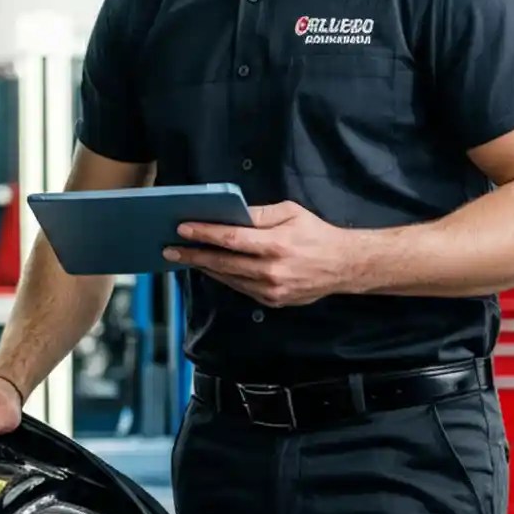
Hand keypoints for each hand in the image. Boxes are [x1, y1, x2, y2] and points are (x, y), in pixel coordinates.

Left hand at [163, 201, 358, 306]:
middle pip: (223, 263)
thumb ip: (260, 214)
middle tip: (170, 249)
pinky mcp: (273, 301)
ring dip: (204, 268)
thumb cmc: (316, 234)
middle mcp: (271, 270)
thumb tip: (231, 213)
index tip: (182, 229)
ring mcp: (271, 289)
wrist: (343, 266)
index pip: (231, 238)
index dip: (204, 234)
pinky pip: (240, 288)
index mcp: (276, 244)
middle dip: (193, 255)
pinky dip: (223, 277)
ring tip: (184, 257)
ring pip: (228, 278)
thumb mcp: (291, 212)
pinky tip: (210, 268)